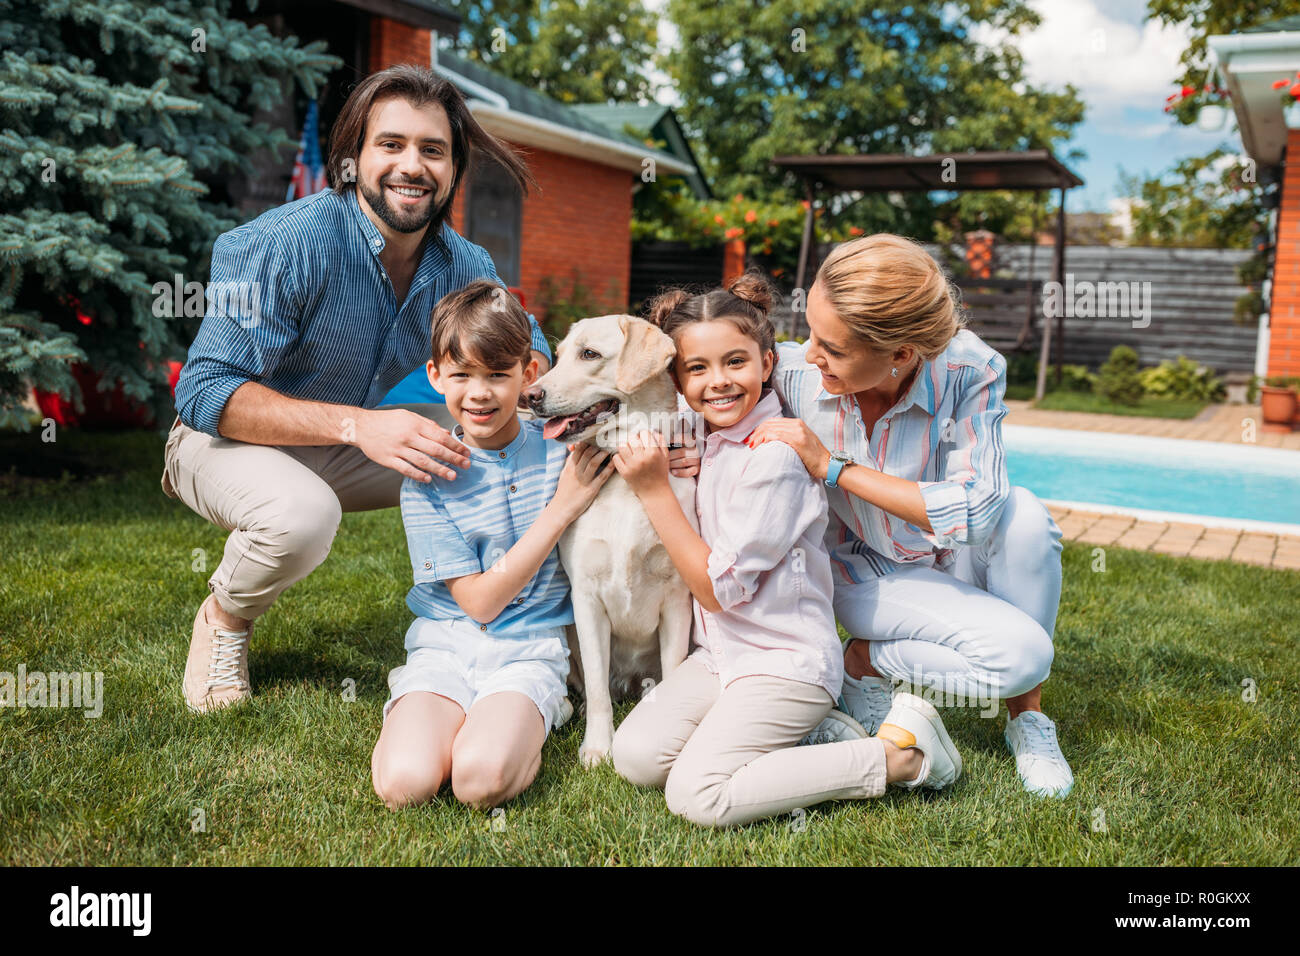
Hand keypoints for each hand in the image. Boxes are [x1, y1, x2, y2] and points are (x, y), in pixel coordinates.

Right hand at [353, 408, 470, 481]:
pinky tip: (429, 479)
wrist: (361, 426)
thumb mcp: (409, 416)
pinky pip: (406, 469)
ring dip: (439, 469)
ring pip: (423, 461)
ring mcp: (398, 449)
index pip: (440, 437)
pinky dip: (418, 475)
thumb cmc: (388, 420)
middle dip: (453, 458)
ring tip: (452, 476)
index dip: (455, 446)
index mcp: (415, 425)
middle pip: (435, 450)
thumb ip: (428, 424)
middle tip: (466, 465)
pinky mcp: (388, 460)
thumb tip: (446, 433)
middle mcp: (408, 437)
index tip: (466, 452)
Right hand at [552, 441, 613, 519]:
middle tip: (606, 440)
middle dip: (597, 445)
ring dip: (603, 454)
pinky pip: (601, 477)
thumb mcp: (564, 474)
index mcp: (569, 467)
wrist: (560, 509)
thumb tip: (574, 451)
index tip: (595, 436)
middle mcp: (576, 471)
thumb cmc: (564, 491)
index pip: (578, 449)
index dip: (587, 441)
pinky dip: (608, 469)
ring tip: (610, 449)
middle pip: (587, 453)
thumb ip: (570, 462)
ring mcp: (583, 480)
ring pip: (594, 462)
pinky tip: (614, 463)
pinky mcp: (590, 490)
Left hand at [613, 430, 671, 494]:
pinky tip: (625, 459)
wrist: (655, 492)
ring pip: (622, 446)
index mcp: (653, 453)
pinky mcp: (624, 472)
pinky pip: (616, 457)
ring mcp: (632, 465)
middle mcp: (642, 458)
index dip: (644, 435)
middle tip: (636, 446)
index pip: (644, 433)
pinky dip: (619, 457)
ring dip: (626, 447)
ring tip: (630, 451)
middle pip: (632, 438)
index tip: (644, 440)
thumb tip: (653, 431)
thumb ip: (661, 442)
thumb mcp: (665, 456)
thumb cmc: (660, 474)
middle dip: (634, 440)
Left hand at [666, 416, 699, 477]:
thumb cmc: (681, 449)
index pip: (684, 438)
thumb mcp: (680, 438)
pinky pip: (689, 472)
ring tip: (666, 465)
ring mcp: (697, 460)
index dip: (675, 439)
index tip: (667, 442)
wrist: (690, 463)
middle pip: (681, 452)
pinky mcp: (697, 469)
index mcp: (692, 439)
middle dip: (670, 456)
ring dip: (672, 464)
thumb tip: (674, 420)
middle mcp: (696, 449)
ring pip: (683, 461)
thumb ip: (677, 430)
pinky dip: (680, 472)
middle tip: (662, 458)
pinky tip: (673, 472)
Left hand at [745, 417, 829, 479]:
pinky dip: (765, 438)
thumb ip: (788, 437)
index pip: (773, 421)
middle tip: (748, 442)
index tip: (752, 437)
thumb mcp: (801, 442)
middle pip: (770, 423)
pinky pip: (776, 435)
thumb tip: (771, 441)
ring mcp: (797, 431)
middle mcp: (797, 424)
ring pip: (770, 428)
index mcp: (797, 423)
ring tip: (751, 445)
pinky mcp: (797, 440)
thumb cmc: (813, 458)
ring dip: (758, 436)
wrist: (828, 464)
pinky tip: (759, 445)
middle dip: (756, 432)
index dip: (760, 428)